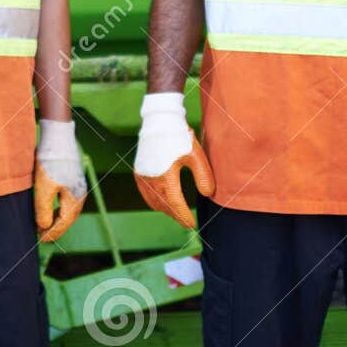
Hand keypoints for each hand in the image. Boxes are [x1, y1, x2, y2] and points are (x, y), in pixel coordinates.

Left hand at [34, 118, 86, 242]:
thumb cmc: (51, 162)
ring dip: (56, 218)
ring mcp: (77, 185)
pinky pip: (66, 199)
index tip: (40, 239)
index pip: (63, 223)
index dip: (51, 233)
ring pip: (67, 209)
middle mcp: (79, 194)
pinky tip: (49, 207)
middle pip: (67, 218)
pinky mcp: (72, 177)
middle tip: (41, 235)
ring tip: (43, 224)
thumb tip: (44, 226)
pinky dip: (57, 207)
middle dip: (55, 228)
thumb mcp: (43, 188)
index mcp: (75, 200)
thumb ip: (43, 210)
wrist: (58, 136)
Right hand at [133, 92, 213, 228]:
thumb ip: (203, 176)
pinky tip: (162, 202)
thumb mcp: (196, 156)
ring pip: (153, 201)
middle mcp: (151, 179)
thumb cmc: (179, 138)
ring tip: (177, 213)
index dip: (183, 216)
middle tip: (186, 221)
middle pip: (164, 206)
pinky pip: (146, 194)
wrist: (159, 121)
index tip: (191, 224)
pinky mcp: (138, 172)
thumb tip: (208, 194)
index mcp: (165, 176)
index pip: (175, 204)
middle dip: (175, 215)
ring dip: (165, 209)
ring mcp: (142, 176)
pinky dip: (154, 201)